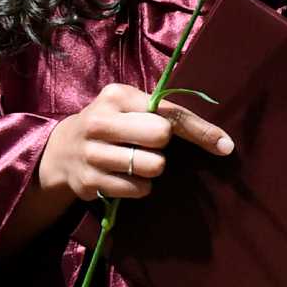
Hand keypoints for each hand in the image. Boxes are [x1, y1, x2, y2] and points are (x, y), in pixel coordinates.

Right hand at [40, 83, 233, 202]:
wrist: (61, 150)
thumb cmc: (112, 124)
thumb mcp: (133, 107)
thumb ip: (170, 115)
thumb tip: (223, 142)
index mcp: (117, 96)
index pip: (168, 112)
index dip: (199, 130)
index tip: (224, 145)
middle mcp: (100, 122)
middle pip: (160, 137)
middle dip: (163, 145)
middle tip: (148, 144)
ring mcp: (91, 153)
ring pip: (151, 166)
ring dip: (151, 168)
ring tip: (135, 160)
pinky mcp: (88, 181)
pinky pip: (137, 189)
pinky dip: (140, 186)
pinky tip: (125, 175)